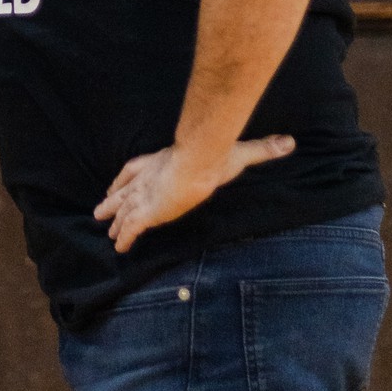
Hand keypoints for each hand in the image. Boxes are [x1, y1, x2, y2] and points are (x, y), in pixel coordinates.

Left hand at [94, 134, 294, 253]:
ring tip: (106, 230)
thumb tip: (290, 142)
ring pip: (124, 209)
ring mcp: (148, 194)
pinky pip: (132, 227)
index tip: (122, 184)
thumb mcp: (241, 152)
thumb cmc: (216, 155)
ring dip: (115, 219)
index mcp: (164, 163)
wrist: (202, 160)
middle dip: (115, 201)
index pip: (139, 169)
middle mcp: (151, 178)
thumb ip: (263, 149)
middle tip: (101, 211)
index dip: (129, 178)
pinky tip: (119, 248)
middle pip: (126, 191)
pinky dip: (126, 236)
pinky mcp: (148, 210)